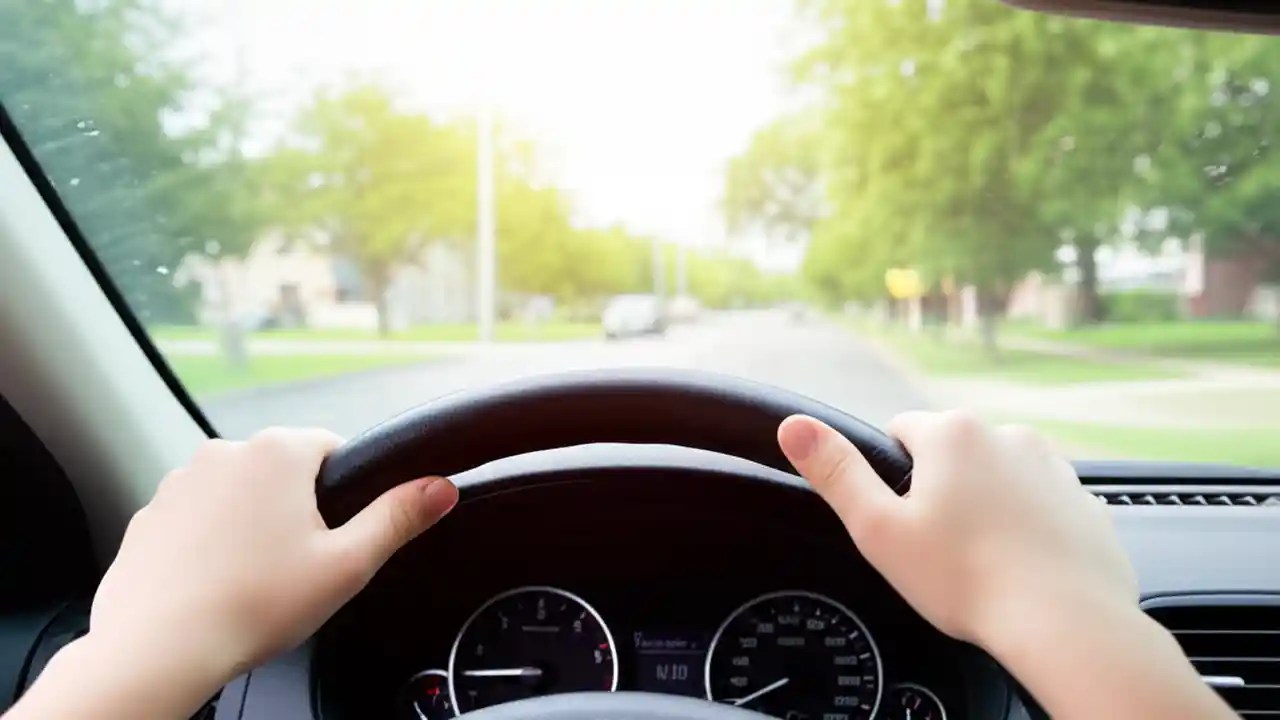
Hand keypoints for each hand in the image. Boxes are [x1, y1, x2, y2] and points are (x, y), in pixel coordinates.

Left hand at [90, 428, 456, 690]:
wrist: (160, 647)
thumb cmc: (255, 605)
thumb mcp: (348, 564)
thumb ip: (398, 518)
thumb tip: (441, 488)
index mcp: (278, 452)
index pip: (332, 447)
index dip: (344, 493)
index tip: (337, 535)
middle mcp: (225, 453)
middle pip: (283, 472)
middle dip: (297, 511)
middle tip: (301, 566)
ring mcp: (180, 483)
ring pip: (239, 496)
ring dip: (252, 525)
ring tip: (257, 581)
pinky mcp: (150, 516)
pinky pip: (197, 521)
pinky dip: (210, 545)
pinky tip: (219, 585)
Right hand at [776, 411, 1135, 651]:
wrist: (1065, 622)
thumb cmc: (966, 579)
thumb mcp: (878, 529)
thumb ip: (835, 472)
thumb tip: (793, 425)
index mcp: (952, 433)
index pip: (900, 431)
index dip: (891, 478)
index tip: (901, 520)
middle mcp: (1006, 435)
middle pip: (951, 454)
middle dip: (939, 491)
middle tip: (937, 547)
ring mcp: (1052, 466)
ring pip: (996, 477)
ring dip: (984, 505)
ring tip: (980, 559)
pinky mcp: (1083, 500)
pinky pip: (1039, 503)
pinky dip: (1026, 526)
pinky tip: (1018, 564)